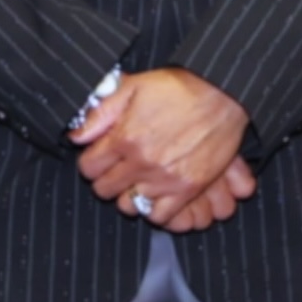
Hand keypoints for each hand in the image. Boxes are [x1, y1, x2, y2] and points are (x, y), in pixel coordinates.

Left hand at [74, 69, 250, 226]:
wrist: (224, 92)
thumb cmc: (181, 86)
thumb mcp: (134, 87)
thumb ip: (101, 112)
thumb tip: (77, 136)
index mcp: (124, 137)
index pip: (88, 167)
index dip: (92, 162)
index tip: (101, 158)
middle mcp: (141, 162)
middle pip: (105, 190)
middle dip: (107, 179)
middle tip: (119, 169)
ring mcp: (165, 177)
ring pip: (129, 205)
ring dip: (129, 195)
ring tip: (137, 182)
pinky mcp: (188, 187)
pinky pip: (160, 215)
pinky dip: (155, 209)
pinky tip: (157, 193)